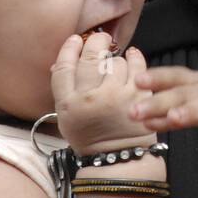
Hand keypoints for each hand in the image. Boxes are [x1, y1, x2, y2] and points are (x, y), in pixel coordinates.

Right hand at [50, 33, 153, 155]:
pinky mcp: (138, 97)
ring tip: (116, 68)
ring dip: (115, 59)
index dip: (69, 48)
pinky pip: (136, 66)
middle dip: (95, 42)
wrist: (120, 158)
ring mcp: (115, 97)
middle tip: (100, 39)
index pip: (63, 66)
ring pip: (114, 61)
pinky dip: (134, 58)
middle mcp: (90, 99)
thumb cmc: (92, 137)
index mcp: (68, 105)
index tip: (76, 40)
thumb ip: (64, 90)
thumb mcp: (67, 118)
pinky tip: (132, 58)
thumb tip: (60, 61)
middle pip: (90, 57)